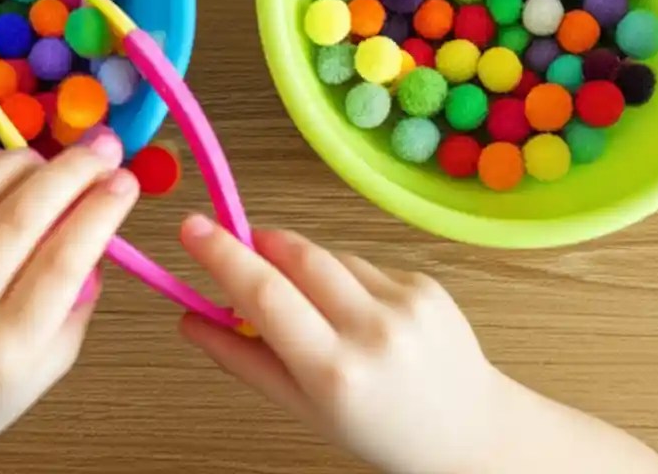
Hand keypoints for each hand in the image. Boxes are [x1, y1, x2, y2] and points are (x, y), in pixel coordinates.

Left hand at [0, 138, 136, 471]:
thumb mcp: (48, 367)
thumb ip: (77, 300)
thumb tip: (96, 219)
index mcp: (7, 350)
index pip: (64, 260)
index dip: (101, 210)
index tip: (126, 181)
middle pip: (23, 215)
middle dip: (73, 171)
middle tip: (103, 149)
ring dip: (24, 162)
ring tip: (51, 161)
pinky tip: (3, 163)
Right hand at [177, 217, 519, 473]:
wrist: (467, 430)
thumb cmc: (379, 429)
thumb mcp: (303, 409)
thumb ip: (243, 361)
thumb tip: (189, 321)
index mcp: (335, 372)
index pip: (266, 295)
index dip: (223, 255)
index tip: (193, 228)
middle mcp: (374, 331)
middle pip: (298, 258)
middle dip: (257, 243)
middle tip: (229, 242)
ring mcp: (406, 303)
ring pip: (330, 258)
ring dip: (304, 269)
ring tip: (313, 311)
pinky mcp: (426, 283)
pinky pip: (365, 265)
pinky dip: (347, 280)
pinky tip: (359, 315)